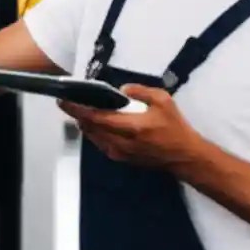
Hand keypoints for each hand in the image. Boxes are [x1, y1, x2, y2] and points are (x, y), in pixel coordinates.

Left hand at [57, 84, 209, 172]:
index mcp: (131, 127)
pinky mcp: (122, 159)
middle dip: (77, 116)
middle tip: (69, 103)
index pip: (96, 118)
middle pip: (90, 129)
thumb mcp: (164, 100)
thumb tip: (123, 89)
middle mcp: (121, 143)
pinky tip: (95, 126)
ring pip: (94, 138)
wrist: (184, 156)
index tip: (64, 101)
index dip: (78, 109)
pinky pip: (102, 145)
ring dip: (85, 125)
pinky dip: (95, 134)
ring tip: (80, 112)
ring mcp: (120, 154)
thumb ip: (141, 91)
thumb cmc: (175, 127)